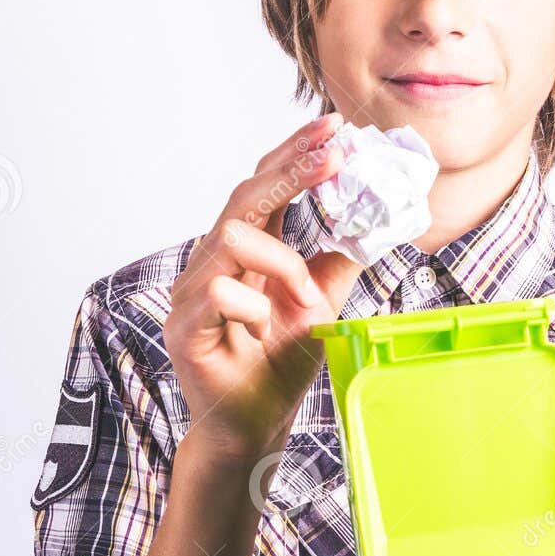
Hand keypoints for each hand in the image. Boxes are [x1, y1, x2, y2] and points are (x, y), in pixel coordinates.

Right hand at [163, 111, 363, 466]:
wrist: (253, 428)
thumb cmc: (278, 368)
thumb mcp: (321, 306)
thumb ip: (336, 263)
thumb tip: (371, 219)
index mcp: (245, 252)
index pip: (266, 187)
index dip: (296, 154)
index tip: (334, 127)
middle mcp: (213, 262)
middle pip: (245, 195)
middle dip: (292, 168)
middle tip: (336, 152)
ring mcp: (192, 291)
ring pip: (231, 236)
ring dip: (282, 262)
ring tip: (306, 298)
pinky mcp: (184, 325)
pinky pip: (218, 290)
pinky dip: (256, 305)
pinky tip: (268, 328)